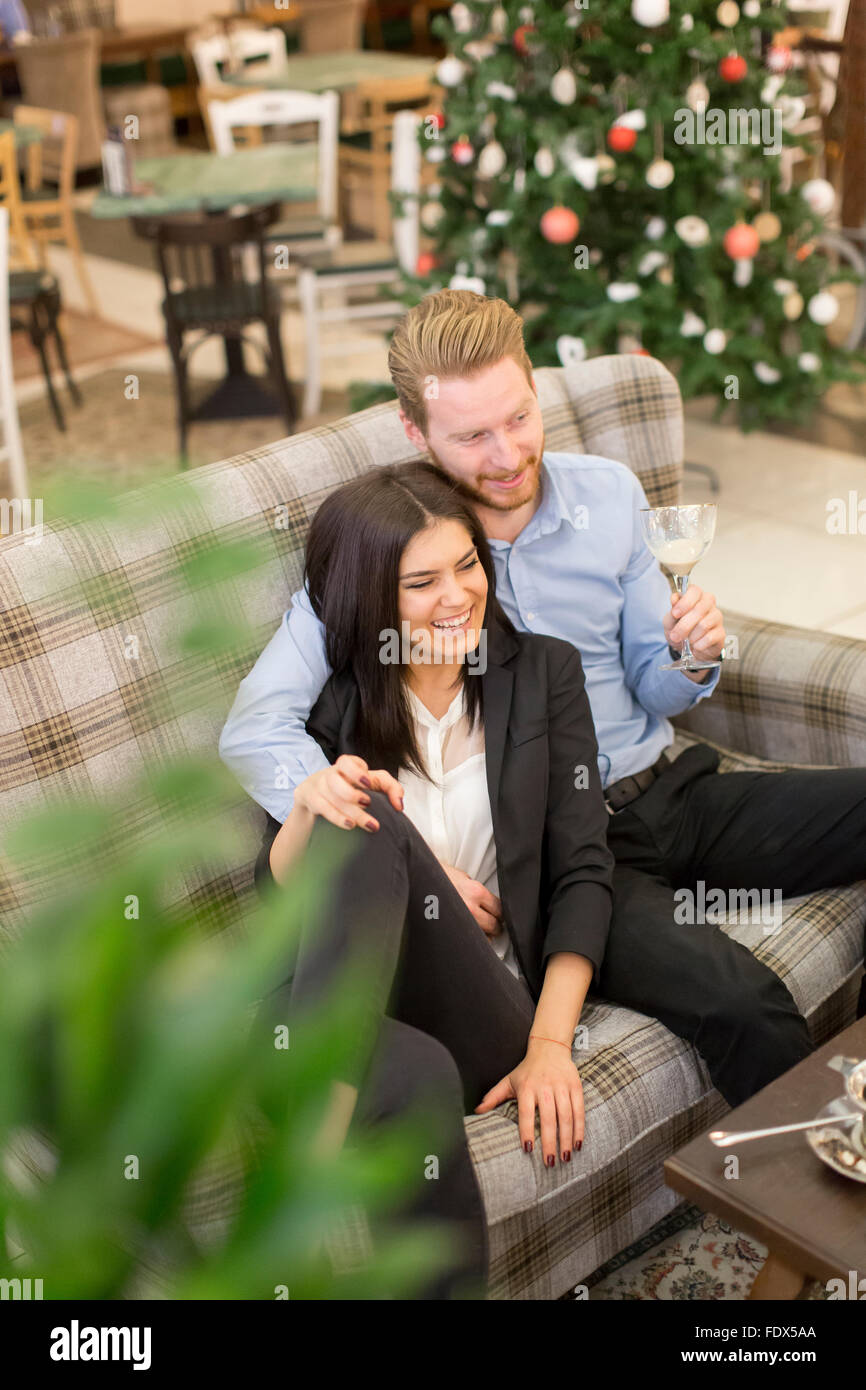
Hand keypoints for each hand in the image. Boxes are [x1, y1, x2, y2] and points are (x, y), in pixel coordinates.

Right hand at [294, 754, 403, 831]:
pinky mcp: (309, 798)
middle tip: (368, 803)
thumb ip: (390, 788)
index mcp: (344, 766)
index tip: (368, 784)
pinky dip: (337, 818)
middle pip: (336, 780)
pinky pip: (321, 808)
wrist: (316, 800)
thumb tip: (399, 805)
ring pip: (330, 796)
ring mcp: (317, 785)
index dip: (356, 771)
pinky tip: (351, 826)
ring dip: (349, 811)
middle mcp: (329, 773)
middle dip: (351, 793)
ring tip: (368, 824)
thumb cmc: (349, 790)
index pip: (347, 762)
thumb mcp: (371, 785)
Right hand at [441, 863, 502, 936]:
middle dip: (495, 927)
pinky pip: (466, 941)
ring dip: (483, 936)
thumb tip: (487, 902)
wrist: (416, 881)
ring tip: (477, 932)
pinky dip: (469, 940)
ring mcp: (459, 921)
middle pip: (494, 926)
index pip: (499, 909)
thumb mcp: (461, 876)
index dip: (500, 914)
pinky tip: (466, 935)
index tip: (499, 916)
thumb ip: (476, 889)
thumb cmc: (436, 876)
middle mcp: (470, 908)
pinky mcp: (449, 930)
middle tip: (492, 926)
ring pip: (482, 938)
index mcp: (475, 891)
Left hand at [474, 1037, 583, 1164]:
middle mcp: (544, 1087)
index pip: (526, 1112)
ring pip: (565, 1116)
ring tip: (565, 1157)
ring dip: (566, 1138)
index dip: (526, 1131)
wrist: (549, 1047)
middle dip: (549, 1142)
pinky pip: (579, 1110)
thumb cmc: (527, 1070)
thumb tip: (477, 1112)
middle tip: (550, 1162)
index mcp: (526, 1087)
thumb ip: (493, 1097)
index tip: (527, 1149)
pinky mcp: (575, 1086)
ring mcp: (561, 1086)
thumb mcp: (508, 1081)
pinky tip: (578, 1143)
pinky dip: (580, 1128)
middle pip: (548, 1118)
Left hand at [663, 586, 725, 666]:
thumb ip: (672, 610)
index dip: (684, 602)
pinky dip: (699, 644)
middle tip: (675, 635)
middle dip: (684, 625)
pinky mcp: (721, 632)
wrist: (688, 649)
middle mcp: (708, 604)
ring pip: (704, 624)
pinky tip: (696, 645)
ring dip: (691, 636)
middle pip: (700, 609)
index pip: (695, 591)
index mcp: (696, 597)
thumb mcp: (670, 621)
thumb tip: (674, 598)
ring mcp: (716, 617)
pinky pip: (710, 637)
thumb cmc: (680, 630)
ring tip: (687, 641)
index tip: (675, 614)